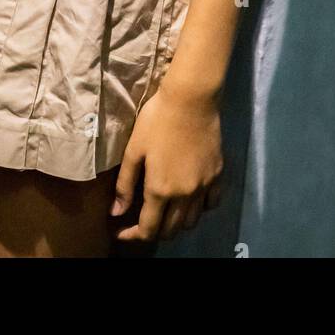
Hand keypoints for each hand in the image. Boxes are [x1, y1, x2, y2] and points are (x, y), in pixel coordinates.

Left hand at [110, 85, 223, 242]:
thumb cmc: (157, 119)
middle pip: (170, 230)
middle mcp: (184, 196)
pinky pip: (210, 204)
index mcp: (160, 190)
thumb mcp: (134, 150)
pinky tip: (190, 197)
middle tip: (140, 219)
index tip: (120, 231)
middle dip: (153, 230)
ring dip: (175, 222)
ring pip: (190, 221)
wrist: (191, 99)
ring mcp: (204, 187)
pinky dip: (199, 208)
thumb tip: (116, 213)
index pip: (148, 229)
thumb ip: (125, 184)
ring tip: (165, 209)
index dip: (132, 236)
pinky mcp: (218, 175)